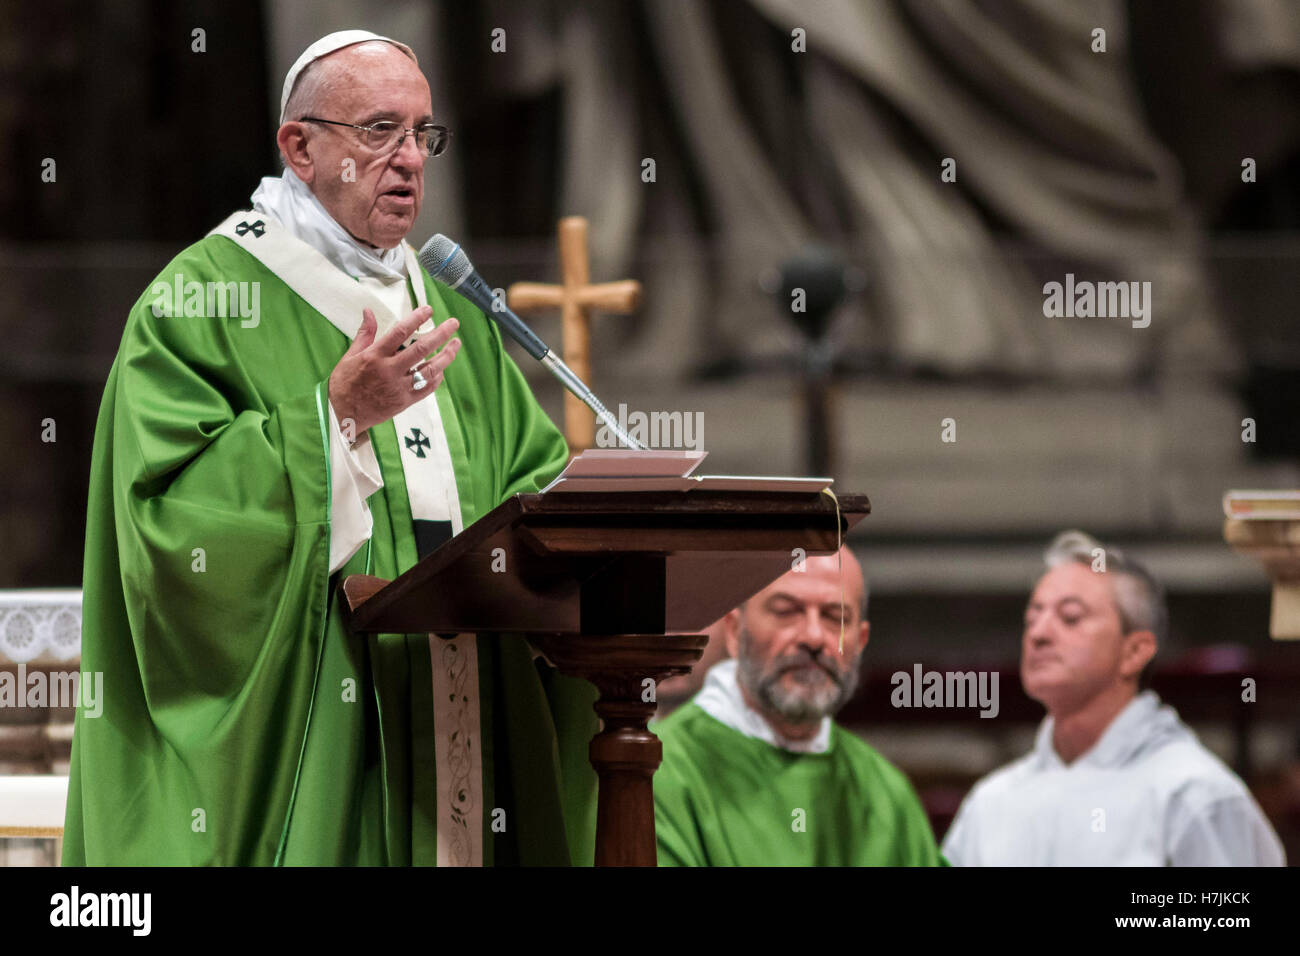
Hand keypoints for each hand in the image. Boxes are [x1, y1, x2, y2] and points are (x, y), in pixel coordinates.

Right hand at [328, 306, 460, 434]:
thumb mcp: (350, 355)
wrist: (341, 414)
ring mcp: (399, 387)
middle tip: (453, 323)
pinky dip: (437, 377)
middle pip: (421, 349)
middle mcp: (389, 370)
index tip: (429, 310)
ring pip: (430, 370)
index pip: (400, 332)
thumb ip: (364, 333)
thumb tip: (368, 311)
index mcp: (375, 356)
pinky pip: (426, 388)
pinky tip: (442, 368)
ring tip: (455, 344)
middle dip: (440, 334)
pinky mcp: (404, 402)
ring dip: (446, 356)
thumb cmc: (344, 384)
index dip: (416, 319)